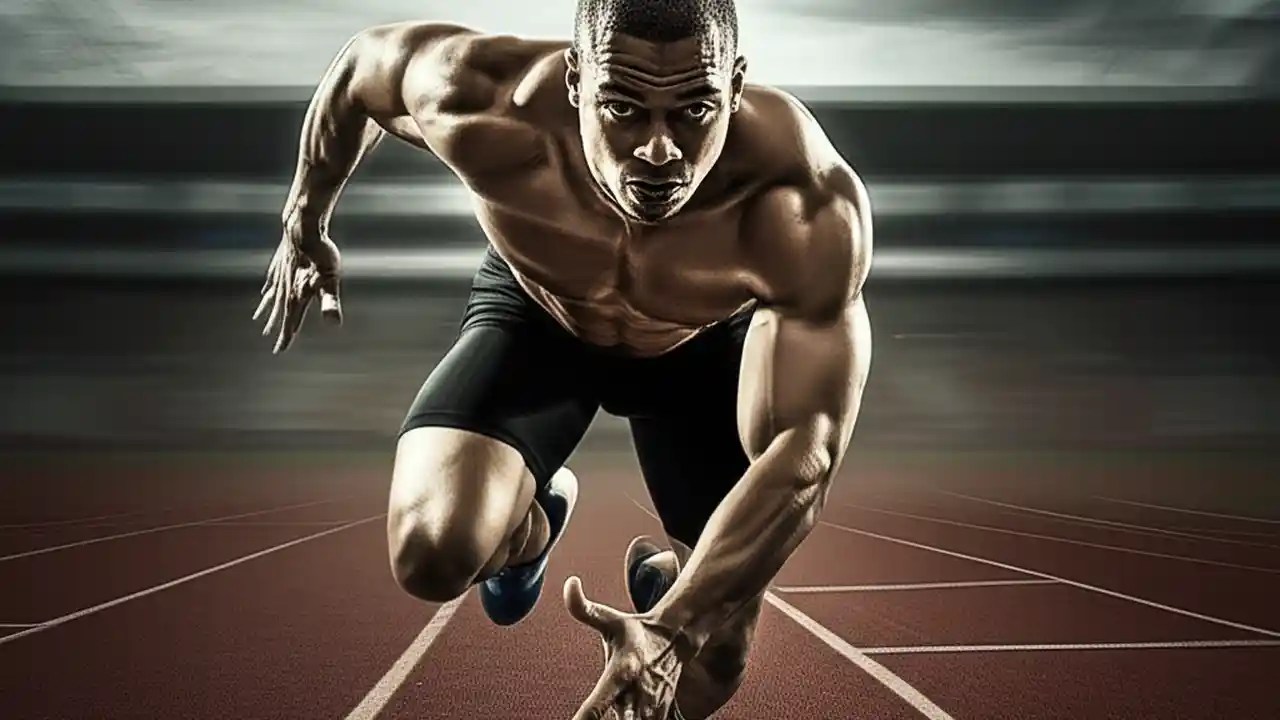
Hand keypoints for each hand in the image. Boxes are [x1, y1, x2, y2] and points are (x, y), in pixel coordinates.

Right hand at [253, 222, 342, 352]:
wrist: (302, 227)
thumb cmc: (320, 253)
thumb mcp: (330, 279)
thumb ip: (330, 302)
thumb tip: (334, 324)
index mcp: (296, 295)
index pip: (291, 321)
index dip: (286, 336)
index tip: (279, 350)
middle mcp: (285, 287)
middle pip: (280, 311)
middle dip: (276, 326)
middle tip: (270, 339)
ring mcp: (281, 274)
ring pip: (272, 296)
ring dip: (267, 309)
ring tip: (259, 319)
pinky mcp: (281, 263)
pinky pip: (271, 281)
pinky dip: (268, 289)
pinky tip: (264, 291)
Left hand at [565, 576, 683, 719]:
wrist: (676, 639)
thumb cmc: (635, 631)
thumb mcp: (610, 619)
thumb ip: (584, 607)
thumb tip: (569, 583)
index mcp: (621, 672)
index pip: (598, 704)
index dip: (586, 719)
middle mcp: (637, 695)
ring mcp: (650, 710)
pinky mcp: (659, 717)